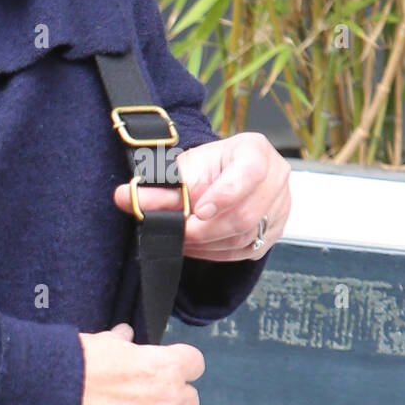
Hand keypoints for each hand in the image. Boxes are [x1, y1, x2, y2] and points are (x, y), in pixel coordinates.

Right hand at [69, 323, 201, 404]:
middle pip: (190, 399)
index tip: (171, 368)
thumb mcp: (100, 342)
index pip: (194, 363)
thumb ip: (121, 342)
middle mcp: (167, 400)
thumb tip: (124, 335)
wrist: (48, 398)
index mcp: (162, 366)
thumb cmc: (72, 367)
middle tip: (151, 395)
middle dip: (173, 396)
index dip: (181, 364)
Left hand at [111, 130, 291, 261]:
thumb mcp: (184, 168)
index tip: (200, 210)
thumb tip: (125, 197)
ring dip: (208, 244)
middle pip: (245, 214)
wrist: (226, 173)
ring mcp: (279, 208)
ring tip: (181, 239)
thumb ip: (158, 185)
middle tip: (178, 232)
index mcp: (256, 151)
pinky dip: (216, 252)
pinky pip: (245, 251)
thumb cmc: (209, 166)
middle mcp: (276, 179)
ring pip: (245, 237)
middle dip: (206, 229)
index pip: (250, 173)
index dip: (225, 194)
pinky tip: (196, 246)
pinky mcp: (274, 233)